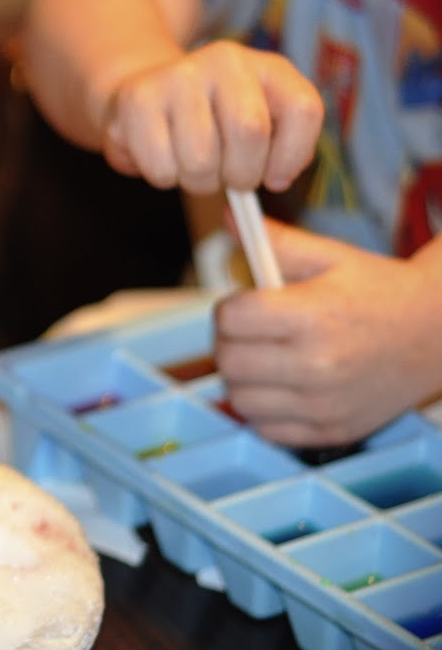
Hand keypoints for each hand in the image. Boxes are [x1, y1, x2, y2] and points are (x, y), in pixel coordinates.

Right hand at [101, 41, 321, 193]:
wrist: (146, 93)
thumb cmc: (211, 121)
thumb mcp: (258, 123)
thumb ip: (280, 149)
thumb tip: (277, 179)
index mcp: (269, 67)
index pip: (303, 109)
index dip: (291, 157)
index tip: (274, 179)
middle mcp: (227, 61)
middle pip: (250, 132)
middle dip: (240, 175)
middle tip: (228, 178)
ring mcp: (180, 76)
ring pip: (201, 159)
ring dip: (199, 182)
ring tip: (193, 169)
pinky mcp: (140, 98)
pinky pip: (161, 165)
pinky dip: (164, 178)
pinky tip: (163, 159)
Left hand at [216, 221, 441, 445]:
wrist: (440, 333)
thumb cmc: (380, 292)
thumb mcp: (330, 257)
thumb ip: (276, 242)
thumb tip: (229, 218)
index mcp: (314, 316)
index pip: (231, 318)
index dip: (230, 307)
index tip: (244, 305)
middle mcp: (319, 365)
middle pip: (229, 361)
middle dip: (230, 342)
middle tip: (251, 333)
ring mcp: (326, 404)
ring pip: (239, 400)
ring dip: (242, 379)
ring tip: (266, 360)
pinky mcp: (333, 431)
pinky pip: (266, 429)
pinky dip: (265, 411)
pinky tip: (282, 388)